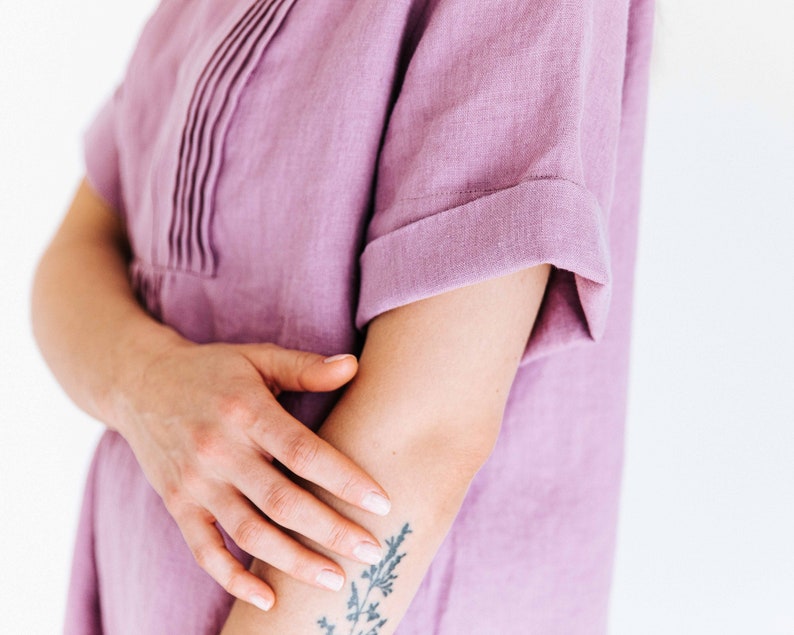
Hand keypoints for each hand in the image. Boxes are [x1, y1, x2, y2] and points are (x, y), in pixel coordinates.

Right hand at [113, 341, 390, 610]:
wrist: (139, 382)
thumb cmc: (214, 369)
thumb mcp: (258, 357)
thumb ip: (305, 367)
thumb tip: (355, 365)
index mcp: (246, 411)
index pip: (302, 452)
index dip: (344, 480)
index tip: (382, 504)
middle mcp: (219, 450)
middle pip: (282, 502)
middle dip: (331, 532)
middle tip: (372, 552)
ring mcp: (195, 482)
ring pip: (250, 534)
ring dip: (294, 562)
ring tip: (336, 581)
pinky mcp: (177, 505)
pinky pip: (205, 551)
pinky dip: (234, 580)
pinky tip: (269, 599)